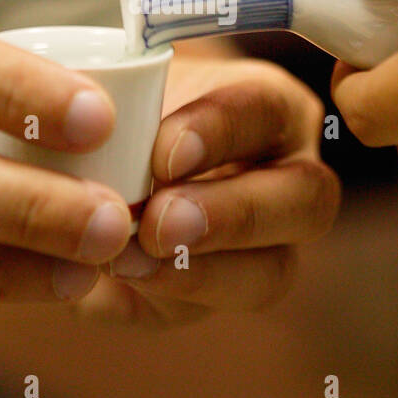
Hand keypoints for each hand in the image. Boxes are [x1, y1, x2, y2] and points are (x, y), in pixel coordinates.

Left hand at [75, 54, 339, 324]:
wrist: (93, 150)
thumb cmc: (120, 102)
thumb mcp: (125, 85)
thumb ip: (125, 100)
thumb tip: (100, 127)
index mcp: (271, 107)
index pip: (265, 110)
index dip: (220, 132)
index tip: (164, 154)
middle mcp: (287, 178)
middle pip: (304, 202)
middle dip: (232, 217)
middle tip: (160, 223)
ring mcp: (262, 248)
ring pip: (268, 274)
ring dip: (198, 273)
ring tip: (126, 261)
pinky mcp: (206, 297)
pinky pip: (196, 312)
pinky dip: (147, 301)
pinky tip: (103, 284)